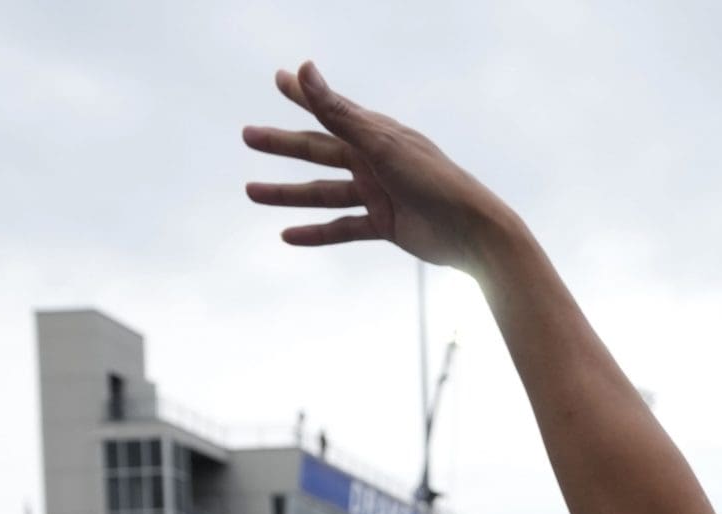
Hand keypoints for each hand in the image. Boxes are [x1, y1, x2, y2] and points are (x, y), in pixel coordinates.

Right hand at [244, 62, 506, 270]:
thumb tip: (305, 69)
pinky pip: (343, 228)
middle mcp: (374, 161)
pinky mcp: (385, 224)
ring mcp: (379, 193)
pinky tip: (288, 236)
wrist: (473, 232)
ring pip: (324, 193)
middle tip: (248, 135)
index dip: (303, 94)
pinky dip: (316, 233)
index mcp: (375, 135)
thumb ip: (338, 112)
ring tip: (251, 192)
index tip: (280, 78)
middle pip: (318, 151)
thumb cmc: (434, 181)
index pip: (330, 110)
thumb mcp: (380, 145)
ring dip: (288, 194)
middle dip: (283, 144)